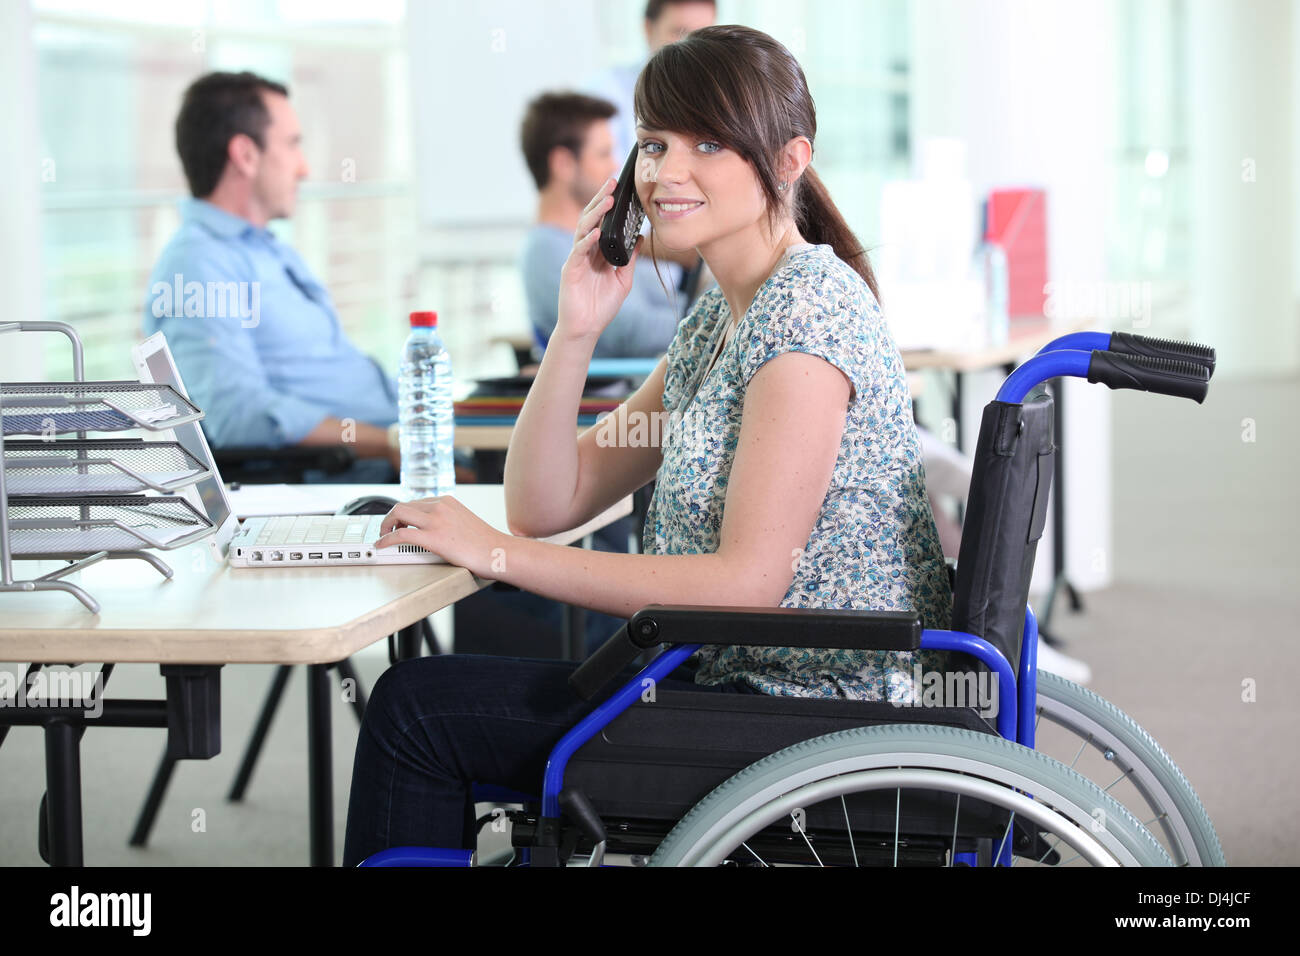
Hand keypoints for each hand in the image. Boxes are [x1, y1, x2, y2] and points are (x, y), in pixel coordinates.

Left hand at [374, 497, 508, 578]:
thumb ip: (449, 519)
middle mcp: (440, 507)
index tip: (399, 522)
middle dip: (391, 517)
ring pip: (398, 513)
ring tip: (383, 537)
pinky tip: (382, 545)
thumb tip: (437, 530)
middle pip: (403, 505)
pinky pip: (401, 534)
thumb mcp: (465, 521)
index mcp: (448, 501)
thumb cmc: (485, 542)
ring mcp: (436, 521)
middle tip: (388, 529)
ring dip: (385, 525)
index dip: (403, 513)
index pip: (416, 501)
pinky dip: (386, 539)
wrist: (497, 551)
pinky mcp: (433, 537)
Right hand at [556, 176, 643, 342]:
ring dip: (595, 214)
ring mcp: (576, 259)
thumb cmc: (602, 306)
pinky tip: (597, 233)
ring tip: (607, 201)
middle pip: (591, 218)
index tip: (620, 188)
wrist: (586, 328)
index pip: (602, 221)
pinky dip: (588, 241)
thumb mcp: (624, 279)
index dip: (609, 204)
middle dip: (601, 199)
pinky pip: (578, 251)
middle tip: (612, 181)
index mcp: (597, 251)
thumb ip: (631, 258)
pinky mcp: (569, 271)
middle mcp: (585, 250)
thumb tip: (641, 236)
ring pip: (583, 229)